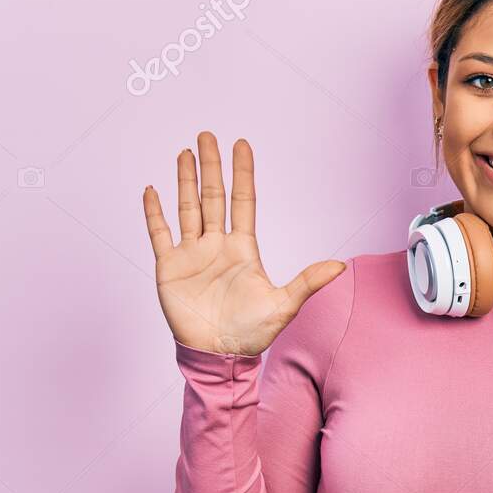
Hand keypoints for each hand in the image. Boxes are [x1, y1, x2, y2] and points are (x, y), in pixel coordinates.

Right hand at [142, 131, 345, 356]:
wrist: (219, 356)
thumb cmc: (252, 334)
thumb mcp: (284, 306)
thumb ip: (308, 282)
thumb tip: (340, 266)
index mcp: (243, 249)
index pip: (242, 202)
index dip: (242, 174)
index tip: (242, 145)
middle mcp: (216, 246)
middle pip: (213, 197)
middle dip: (211, 167)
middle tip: (207, 136)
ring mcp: (192, 255)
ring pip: (187, 208)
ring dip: (185, 181)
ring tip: (185, 153)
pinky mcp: (170, 268)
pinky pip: (160, 234)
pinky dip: (154, 213)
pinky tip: (152, 190)